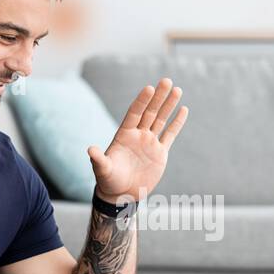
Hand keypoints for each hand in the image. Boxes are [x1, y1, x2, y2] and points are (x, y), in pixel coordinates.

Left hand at [88, 77, 187, 202]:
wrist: (121, 193)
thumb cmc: (109, 180)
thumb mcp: (103, 170)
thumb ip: (99, 159)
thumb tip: (90, 149)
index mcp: (124, 134)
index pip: (134, 113)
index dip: (141, 101)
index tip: (149, 88)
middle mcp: (138, 134)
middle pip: (150, 112)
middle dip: (158, 97)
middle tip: (166, 80)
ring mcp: (150, 142)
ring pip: (161, 119)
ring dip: (169, 105)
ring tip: (177, 89)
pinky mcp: (160, 152)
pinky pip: (170, 134)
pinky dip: (177, 123)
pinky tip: (183, 109)